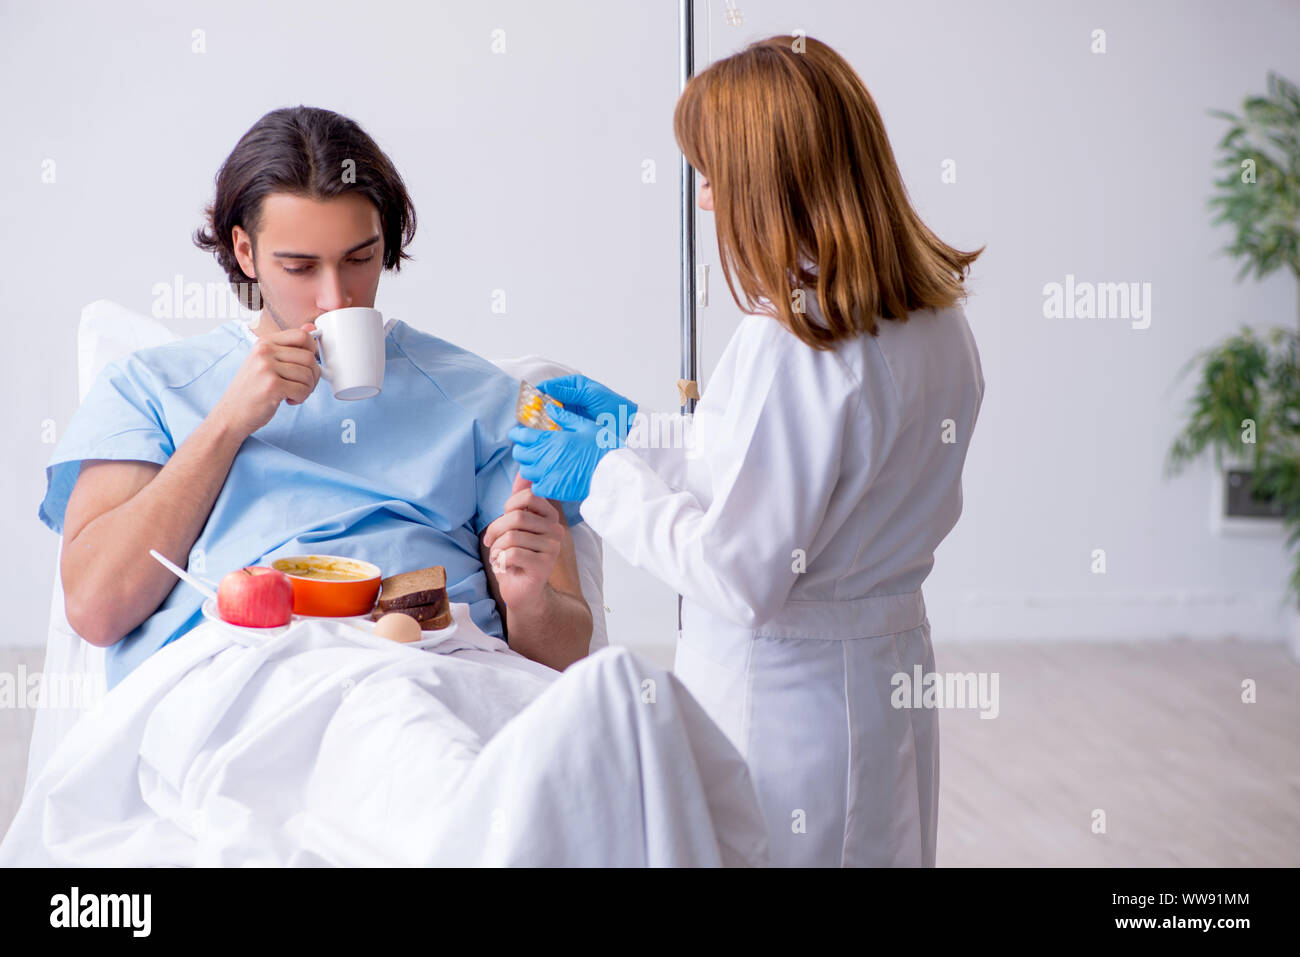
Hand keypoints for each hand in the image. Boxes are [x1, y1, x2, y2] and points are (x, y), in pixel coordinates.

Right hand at [212, 322, 321, 437]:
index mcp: (265, 342)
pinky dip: (301, 398)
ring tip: (293, 393)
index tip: (307, 365)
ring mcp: (267, 367)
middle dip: (313, 375)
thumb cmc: (252, 389)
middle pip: (309, 357)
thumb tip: (311, 327)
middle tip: (302, 385)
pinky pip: (303, 389)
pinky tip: (287, 400)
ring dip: (307, 389)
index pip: (303, 336)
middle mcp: (264, 351)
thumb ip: (288, 346)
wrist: (231, 413)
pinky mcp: (272, 386)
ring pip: (308, 374)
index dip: (313, 351)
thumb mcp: (266, 362)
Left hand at [483, 473, 565, 612]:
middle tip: (491, 544)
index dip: (507, 508)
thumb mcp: (516, 526)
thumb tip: (524, 472)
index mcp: (550, 518)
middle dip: (496, 530)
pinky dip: (500, 560)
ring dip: (496, 548)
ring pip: (512, 536)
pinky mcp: (543, 566)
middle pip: (517, 516)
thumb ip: (521, 500)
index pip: (528, 497)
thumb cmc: (517, 557)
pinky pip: (512, 554)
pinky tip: (504, 567)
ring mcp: (552, 549)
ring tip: (498, 557)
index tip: (501, 525)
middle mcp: (556, 531)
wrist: (523, 592)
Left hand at [510, 406, 612, 501]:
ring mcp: (547, 474)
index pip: (522, 435)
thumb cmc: (602, 447)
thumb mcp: (585, 425)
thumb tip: (549, 408)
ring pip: (525, 471)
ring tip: (539, 463)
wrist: (613, 472)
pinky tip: (547, 478)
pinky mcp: (553, 489)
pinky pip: (535, 487)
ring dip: (530, 466)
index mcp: (552, 439)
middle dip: (522, 449)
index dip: (517, 434)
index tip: (519, 434)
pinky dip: (538, 483)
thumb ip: (564, 417)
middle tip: (530, 448)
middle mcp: (545, 457)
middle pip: (520, 454)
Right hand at [535, 374, 637, 447]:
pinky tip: (542, 431)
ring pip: (549, 413)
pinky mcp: (571, 425)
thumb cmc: (612, 405)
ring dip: (540, 418)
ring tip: (531, 423)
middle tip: (526, 413)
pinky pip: (556, 425)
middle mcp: (568, 397)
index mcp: (573, 385)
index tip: (529, 399)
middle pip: (546, 400)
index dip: (538, 391)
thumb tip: (547, 388)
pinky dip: (549, 427)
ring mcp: (569, 412)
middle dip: (536, 406)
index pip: (550, 386)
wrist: (626, 424)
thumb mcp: (590, 396)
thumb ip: (569, 393)